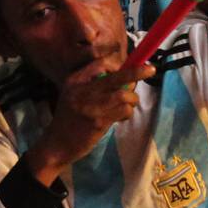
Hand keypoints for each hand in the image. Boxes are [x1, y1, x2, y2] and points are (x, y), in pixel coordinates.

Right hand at [29, 59, 154, 174]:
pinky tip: (121, 118)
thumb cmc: (69, 119)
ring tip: (130, 105)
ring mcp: (90, 106)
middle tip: (151, 69)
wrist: (56, 144)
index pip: (100, 63)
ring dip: (132, 100)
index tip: (126, 69)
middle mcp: (82, 90)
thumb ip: (95, 85)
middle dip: (136, 71)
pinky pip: (122, 111)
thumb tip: (127, 78)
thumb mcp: (75, 95)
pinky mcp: (98, 121)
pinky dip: (127, 113)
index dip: (117, 65)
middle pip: (116, 76)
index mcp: (75, 80)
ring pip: (123, 95)